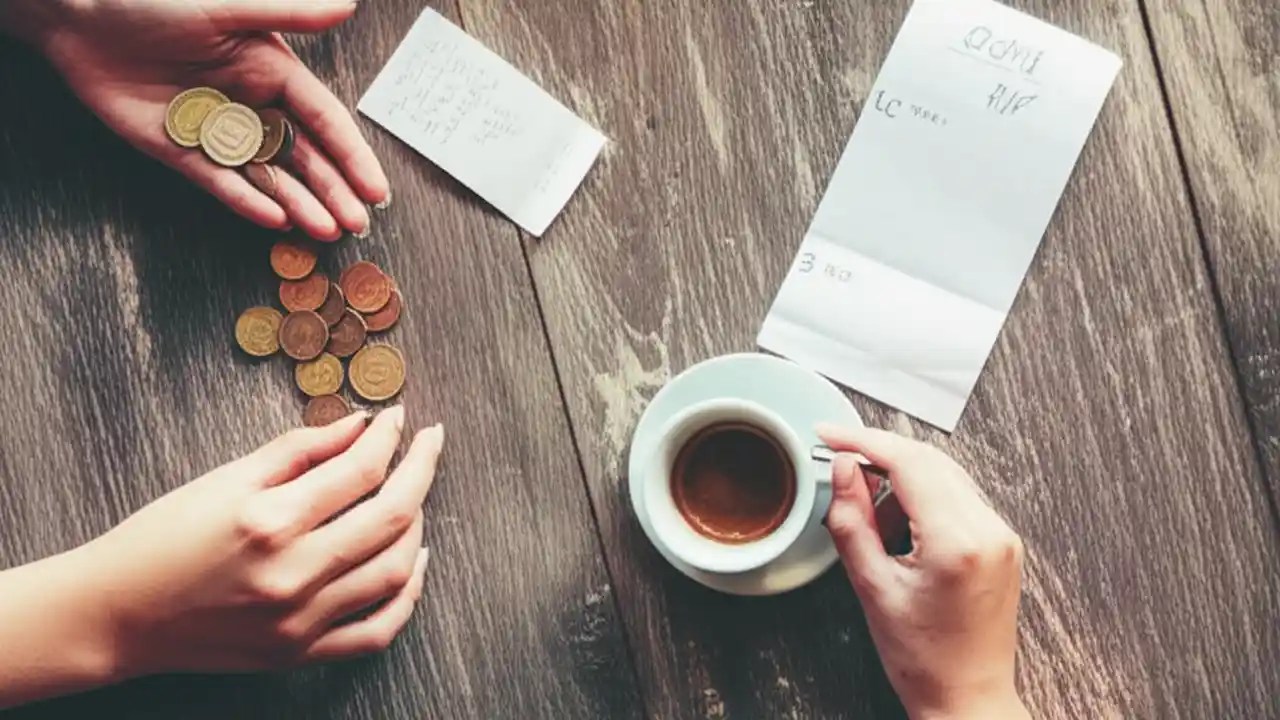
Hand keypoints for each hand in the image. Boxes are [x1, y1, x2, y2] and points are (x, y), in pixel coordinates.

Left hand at [5, 0, 388, 239]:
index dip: (352, 154)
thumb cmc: (152, 0)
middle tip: (356, 225)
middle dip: (333, 191)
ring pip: (268, 175)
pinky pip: (220, 181)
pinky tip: (274, 219)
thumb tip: (347, 7)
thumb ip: (289, 13)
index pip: (324, 119)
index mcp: (270, 70)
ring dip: (299, 203)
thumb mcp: (227, 5)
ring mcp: (217, 132)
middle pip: (303, 156)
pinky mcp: (180, 149)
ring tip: (325, 230)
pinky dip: (247, 200)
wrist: (77, 15)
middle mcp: (250, 105)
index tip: (377, 189)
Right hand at [87, 406, 439, 674]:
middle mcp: (292, 574)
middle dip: (421, 471)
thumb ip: (299, 449)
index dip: (390, 437)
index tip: (399, 418)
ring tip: (413, 497)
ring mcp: (300, 621)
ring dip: (417, 526)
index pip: (359, 470)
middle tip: (430, 443)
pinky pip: (377, 632)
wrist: (116, 614)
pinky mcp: (299, 653)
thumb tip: (360, 425)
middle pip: (391, 516)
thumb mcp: (226, 478)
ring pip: (395, 570)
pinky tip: (413, 562)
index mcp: (270, 522)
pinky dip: (407, 595)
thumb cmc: (163, 537)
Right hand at [818, 424, 1028, 719]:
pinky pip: (958, 496)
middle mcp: (989, 530)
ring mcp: (1002, 534)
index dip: (863, 441)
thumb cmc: (922, 658)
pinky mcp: (1002, 541)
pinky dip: (923, 499)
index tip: (830, 435)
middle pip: (929, 459)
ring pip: (943, 474)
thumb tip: (845, 470)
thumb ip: (851, 521)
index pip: (908, 463)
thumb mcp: (872, 588)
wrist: (967, 698)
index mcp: (958, 541)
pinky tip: (901, 532)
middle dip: (881, 458)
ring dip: (901, 481)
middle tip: (841, 470)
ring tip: (875, 527)